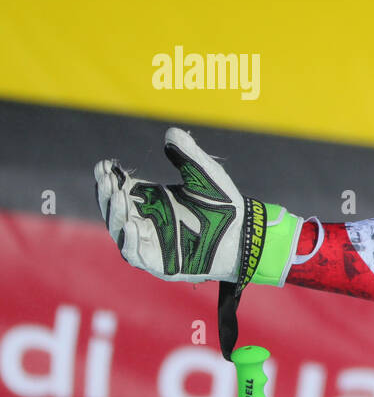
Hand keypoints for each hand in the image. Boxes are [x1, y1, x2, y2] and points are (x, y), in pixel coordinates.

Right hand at [94, 127, 262, 283]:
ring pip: (122, 232)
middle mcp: (149, 222)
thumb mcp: (206, 175)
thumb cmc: (226, 204)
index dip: (110, 179)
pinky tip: (131, 224)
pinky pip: (139, 255)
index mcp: (154, 201)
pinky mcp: (163, 264)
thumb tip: (171, 132)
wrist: (246, 233)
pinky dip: (131, 241)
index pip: (122, 190)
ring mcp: (154, 243)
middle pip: (116, 210)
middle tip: (107, 180)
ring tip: (116, 196)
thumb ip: (188, 155)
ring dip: (115, 215)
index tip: (104, 165)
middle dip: (108, 195)